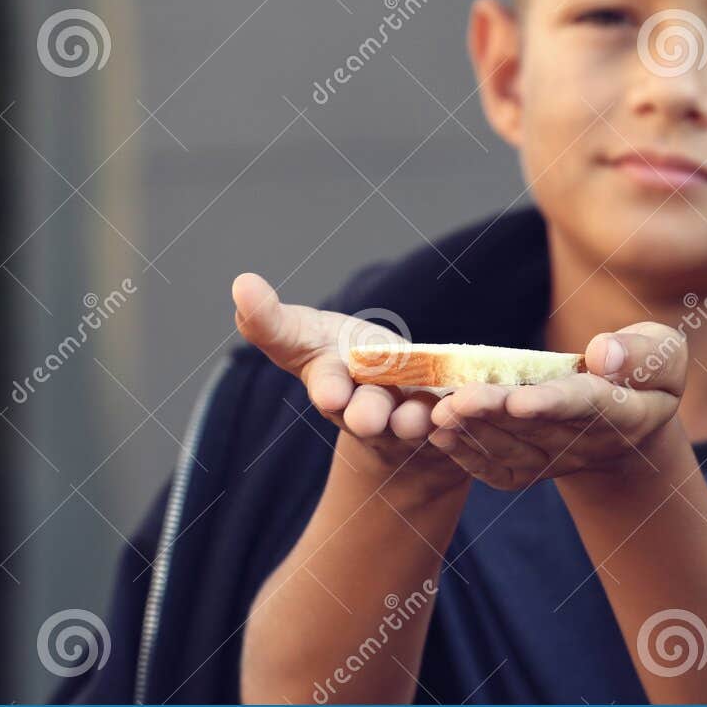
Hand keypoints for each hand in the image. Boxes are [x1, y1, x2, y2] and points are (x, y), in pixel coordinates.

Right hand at [231, 273, 465, 495]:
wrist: (391, 393)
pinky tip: (466, 404)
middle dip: (368, 414)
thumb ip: (272, 320)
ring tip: (416, 417)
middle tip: (369, 417)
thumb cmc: (341, 357)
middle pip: (367, 414)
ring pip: (410, 422)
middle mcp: (366, 409)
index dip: (328, 389)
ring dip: (413, 420)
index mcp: (332, 385)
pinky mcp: (443, 421)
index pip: (325, 385)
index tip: (330, 393)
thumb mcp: (305, 335)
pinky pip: (453, 418)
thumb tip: (239, 283)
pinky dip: (458, 412)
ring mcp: (405, 420)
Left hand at [425, 323, 687, 490]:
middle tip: (457, 401)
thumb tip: (602, 354)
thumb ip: (640, 353)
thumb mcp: (663, 354)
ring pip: (512, 449)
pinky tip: (440, 435)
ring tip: (438, 412)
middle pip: (537, 429)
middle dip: (495, 415)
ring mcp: (557, 460)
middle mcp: (588, 443)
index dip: (553, 403)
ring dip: (473, 432)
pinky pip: (500, 471)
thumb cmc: (645, 371)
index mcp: (627, 413)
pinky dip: (469, 455)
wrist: (631, 419)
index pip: (587, 406)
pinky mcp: (533, 468)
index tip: (520, 399)